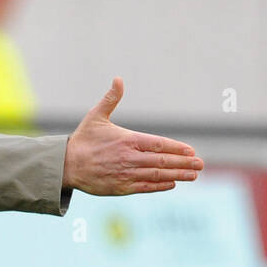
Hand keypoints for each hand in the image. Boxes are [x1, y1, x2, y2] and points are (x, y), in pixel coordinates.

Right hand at [63, 76, 202, 195]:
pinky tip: (172, 184)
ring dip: (177, 175)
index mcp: (128, 140)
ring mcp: (126, 174)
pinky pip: (145, 187)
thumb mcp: (96, 116)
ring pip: (157, 175)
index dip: (176, 148)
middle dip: (184, 163)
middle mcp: (130, 158)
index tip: (191, 151)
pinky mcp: (121, 188)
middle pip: (163, 161)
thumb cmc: (82, 140)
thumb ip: (111, 99)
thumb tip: (118, 79)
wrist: (66, 165)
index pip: (159, 144)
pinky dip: (160, 186)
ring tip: (193, 175)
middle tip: (200, 164)